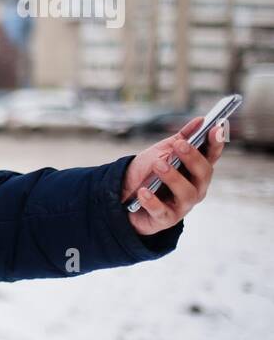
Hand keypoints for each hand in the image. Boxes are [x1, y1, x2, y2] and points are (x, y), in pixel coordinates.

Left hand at [122, 116, 226, 234]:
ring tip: (158, 165)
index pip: (211, 156)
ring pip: (186, 193)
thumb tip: (200, 120)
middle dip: (193, 158)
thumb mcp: (162, 152)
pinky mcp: (165, 219)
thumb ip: (180, 138)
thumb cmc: (147, 173)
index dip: (216, 143)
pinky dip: (152, 201)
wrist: (123, 196)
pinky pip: (161, 211)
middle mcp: (195, 188)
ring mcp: (182, 205)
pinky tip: (143, 192)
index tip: (216, 128)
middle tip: (179, 145)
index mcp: (196, 171)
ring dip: (173, 177)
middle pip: (203, 174)